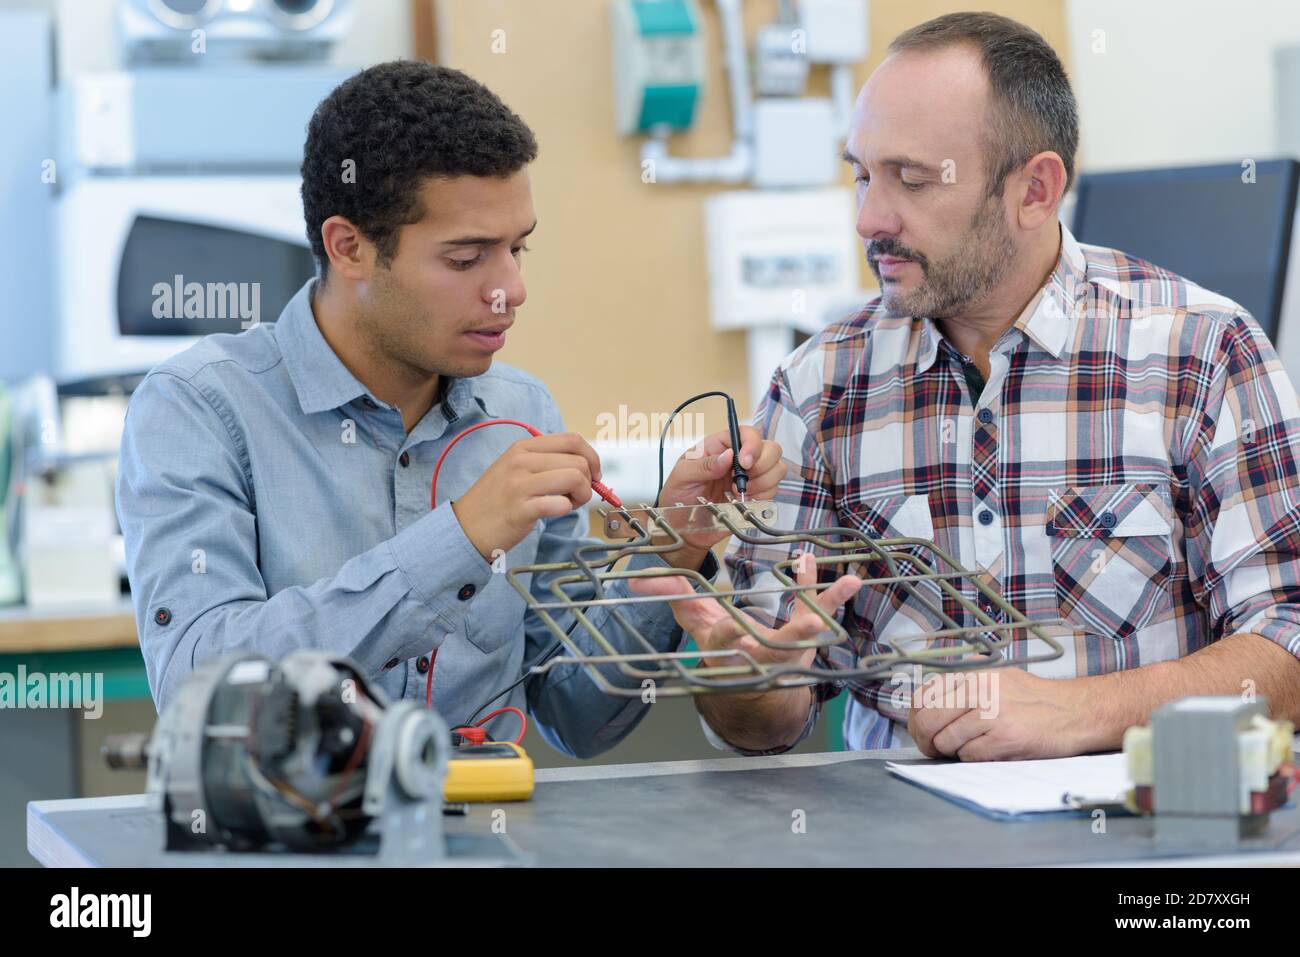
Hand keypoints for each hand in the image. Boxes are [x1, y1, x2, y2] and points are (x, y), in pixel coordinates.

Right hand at [452, 431, 600, 560]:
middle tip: (577, 495)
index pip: (572, 440)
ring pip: (574, 479)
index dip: (591, 457)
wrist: (465, 527)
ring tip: (568, 504)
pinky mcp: (521, 509)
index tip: (593, 475)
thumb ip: (547, 462)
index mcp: (523, 448)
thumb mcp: (516, 469)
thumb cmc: (496, 500)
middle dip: (588, 482)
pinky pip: (560, 504)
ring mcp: (519, 485)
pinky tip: (554, 512)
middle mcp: (521, 461)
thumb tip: (586, 466)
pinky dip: (565, 510)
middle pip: (578, 462)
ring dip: (581, 496)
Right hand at [630, 552, 861, 670]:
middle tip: (775, 635)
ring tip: (820, 617)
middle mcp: (757, 654)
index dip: (726, 635)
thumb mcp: (698, 623)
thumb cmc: (724, 647)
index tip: (732, 631)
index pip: (723, 640)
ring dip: (809, 622)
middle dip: (772, 642)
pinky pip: (819, 614)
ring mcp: (784, 650)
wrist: (755, 690)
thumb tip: (635, 579)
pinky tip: (851, 580)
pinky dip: (835, 596)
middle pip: (764, 647)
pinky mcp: (803, 642)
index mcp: (726, 649)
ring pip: (796, 637)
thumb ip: (673, 597)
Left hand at [656, 426, 784, 567]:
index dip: (753, 445)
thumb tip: (728, 455)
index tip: (744, 463)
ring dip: (762, 482)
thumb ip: (704, 465)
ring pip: (777, 469)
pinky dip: (762, 496)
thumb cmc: (680, 496)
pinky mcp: (757, 495)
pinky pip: (774, 490)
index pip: (748, 433)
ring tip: (737, 492)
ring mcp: (751, 476)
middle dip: (762, 465)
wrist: (684, 526)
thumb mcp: (683, 476)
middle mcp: (739, 458)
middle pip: (771, 448)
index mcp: (721, 446)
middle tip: (740, 481)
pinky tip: (742, 501)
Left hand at [907, 666, 1091, 760]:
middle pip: (928, 720)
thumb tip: (926, 704)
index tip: (922, 730)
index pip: (923, 696)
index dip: (916, 718)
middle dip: (925, 740)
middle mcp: (979, 690)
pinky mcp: (1005, 738)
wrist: (1074, 711)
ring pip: (946, 741)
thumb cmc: (1034, 699)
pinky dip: (974, 758)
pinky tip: (990, 750)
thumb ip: (963, 687)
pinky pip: (969, 756)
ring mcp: (991, 714)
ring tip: (970, 747)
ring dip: (953, 751)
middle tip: (934, 749)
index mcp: (973, 675)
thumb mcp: (995, 678)